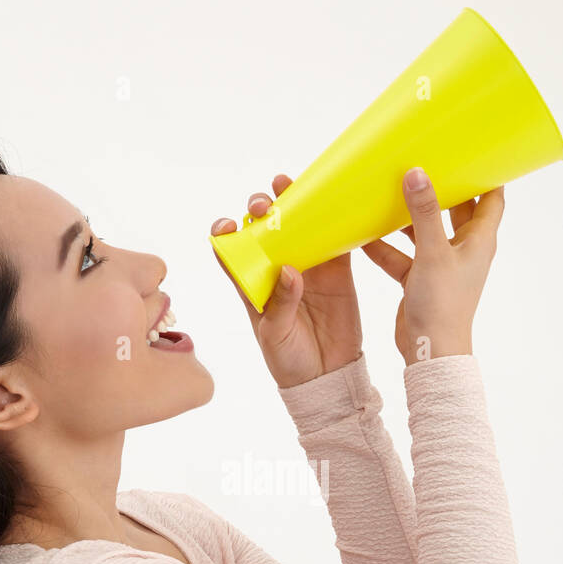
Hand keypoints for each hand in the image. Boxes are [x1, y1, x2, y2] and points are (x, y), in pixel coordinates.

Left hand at [211, 174, 362, 388]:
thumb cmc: (289, 360)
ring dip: (294, 203)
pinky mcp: (337, 270)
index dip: (226, 232)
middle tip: (264, 206)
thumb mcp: (275, 335)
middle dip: (260, 209)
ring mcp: (308, 266)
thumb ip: (281, 303)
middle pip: (264, 228)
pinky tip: (333, 204)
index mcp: (252, 284)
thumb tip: (289, 270)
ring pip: (298, 225)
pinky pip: (335, 239)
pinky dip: (334, 220)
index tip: (228, 225)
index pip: (232, 251)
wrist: (327, 376)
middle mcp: (277, 268)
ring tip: (289, 187)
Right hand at [360, 168, 504, 361]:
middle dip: (440, 188)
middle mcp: (464, 250)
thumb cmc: (444, 305)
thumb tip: (417, 174)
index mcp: (479, 240)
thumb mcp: (433, 253)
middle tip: (423, 161)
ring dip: (408, 216)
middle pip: (455, 210)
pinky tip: (364, 233)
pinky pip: (403, 255)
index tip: (472, 150)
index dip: (486, 173)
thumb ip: (424, 213)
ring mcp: (441, 265)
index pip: (492, 198)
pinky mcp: (420, 279)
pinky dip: (387, 245)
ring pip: (425, 231)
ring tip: (389, 190)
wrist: (429, 350)